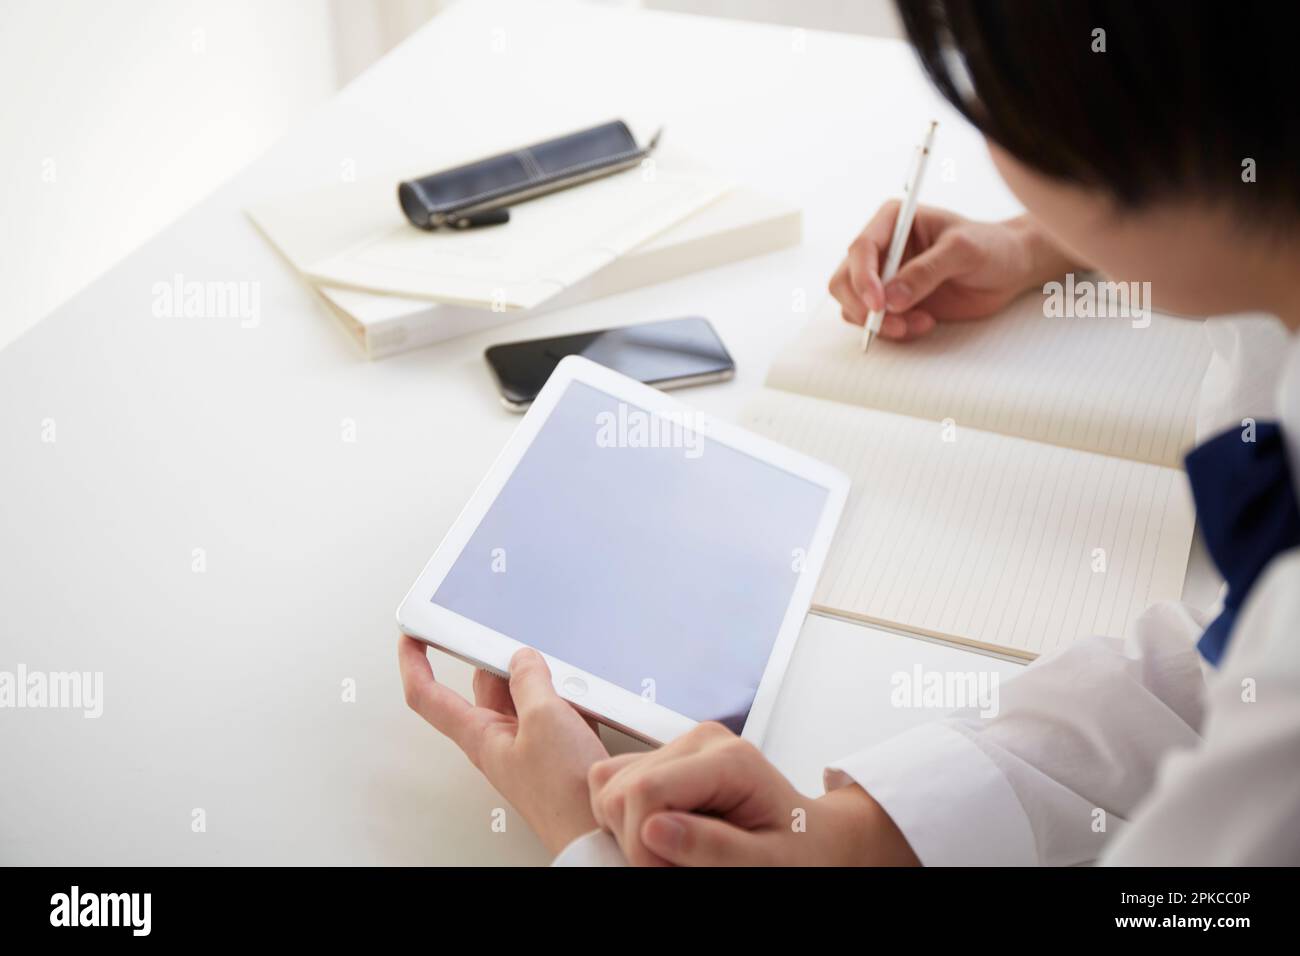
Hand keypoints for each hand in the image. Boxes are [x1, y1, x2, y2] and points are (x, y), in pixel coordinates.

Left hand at [399, 637, 607, 854]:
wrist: (596, 831)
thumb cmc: (564, 793)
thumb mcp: (545, 718)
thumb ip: (530, 681)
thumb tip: (523, 658)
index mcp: (480, 734)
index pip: (428, 695)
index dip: (413, 662)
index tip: (411, 636)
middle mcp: (499, 739)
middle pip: (484, 685)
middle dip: (496, 657)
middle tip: (508, 636)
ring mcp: (528, 744)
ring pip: (523, 694)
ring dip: (538, 677)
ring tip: (557, 667)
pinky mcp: (556, 749)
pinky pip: (553, 710)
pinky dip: (565, 696)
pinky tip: (583, 693)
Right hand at [587, 722, 919, 865]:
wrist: (813, 838)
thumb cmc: (799, 852)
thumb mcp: (768, 863)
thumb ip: (715, 848)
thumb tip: (653, 829)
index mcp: (730, 759)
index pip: (646, 791)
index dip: (642, 843)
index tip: (669, 871)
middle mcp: (699, 741)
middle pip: (622, 790)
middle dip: (637, 840)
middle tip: (679, 865)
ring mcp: (679, 747)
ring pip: (609, 787)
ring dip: (628, 830)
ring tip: (676, 850)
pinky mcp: (662, 760)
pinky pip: (611, 784)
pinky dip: (623, 818)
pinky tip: (661, 834)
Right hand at [829, 206, 1078, 339]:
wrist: (1010, 269)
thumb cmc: (991, 246)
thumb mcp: (963, 250)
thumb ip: (927, 271)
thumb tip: (892, 298)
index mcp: (893, 221)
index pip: (860, 249)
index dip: (862, 278)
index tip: (879, 304)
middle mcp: (882, 248)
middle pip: (844, 280)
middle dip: (863, 307)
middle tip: (894, 324)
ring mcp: (885, 277)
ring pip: (853, 305)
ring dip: (881, 323)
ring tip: (920, 324)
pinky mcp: (893, 303)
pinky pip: (875, 323)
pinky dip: (893, 331)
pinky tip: (924, 324)